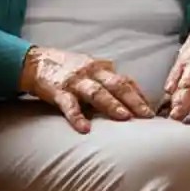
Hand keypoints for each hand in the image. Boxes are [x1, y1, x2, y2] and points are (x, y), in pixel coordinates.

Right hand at [19, 47, 154, 133]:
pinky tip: (85, 129)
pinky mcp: (59, 91)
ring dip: (112, 105)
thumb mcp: (92, 69)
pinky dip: (77, 117)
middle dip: (133, 100)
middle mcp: (92, 72)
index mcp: (102, 68)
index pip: (125, 80)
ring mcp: (76, 81)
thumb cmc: (69, 68)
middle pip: (117, 85)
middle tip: (147, 116)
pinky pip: (69, 105)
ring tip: (125, 118)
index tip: (152, 109)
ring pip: (97, 92)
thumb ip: (109, 80)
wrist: (37, 61)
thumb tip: (133, 95)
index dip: (140, 94)